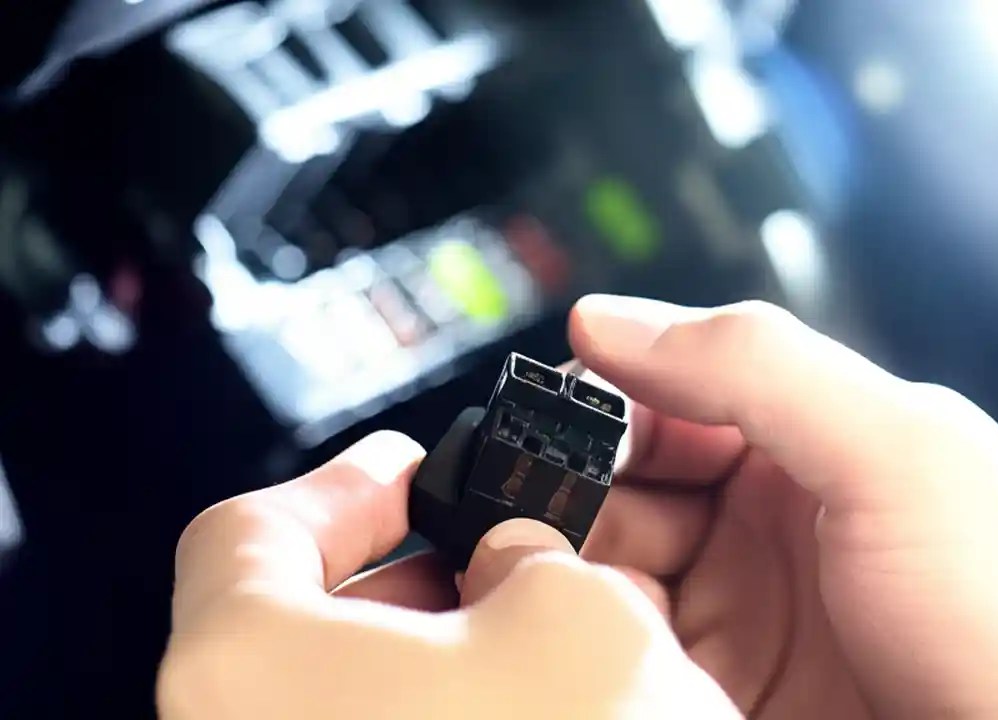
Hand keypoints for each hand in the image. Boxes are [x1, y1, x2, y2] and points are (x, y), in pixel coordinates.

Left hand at [156, 432, 738, 718]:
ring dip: (434, 657)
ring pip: (342, 702)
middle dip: (409, 577)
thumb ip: (524, 554)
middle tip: (493, 555)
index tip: (409, 474)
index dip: (341, 486)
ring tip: (535, 640)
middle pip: (295, 624)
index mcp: (250, 662)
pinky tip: (529, 712)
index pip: (247, 533)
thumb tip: (514, 563)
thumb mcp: (574, 607)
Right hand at [568, 295, 997, 719]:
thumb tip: (612, 322)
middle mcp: (766, 523)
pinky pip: (627, 657)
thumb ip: (759, 369)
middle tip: (516, 524)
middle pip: (622, 490)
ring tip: (536, 594)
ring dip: (566, 580)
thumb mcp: (893, 455)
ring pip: (609, 577)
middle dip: (564, 500)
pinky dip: (590, 649)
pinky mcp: (720, 692)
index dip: (600, 407)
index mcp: (807, 441)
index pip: (669, 398)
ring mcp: (743, 612)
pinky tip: (579, 650)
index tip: (534, 429)